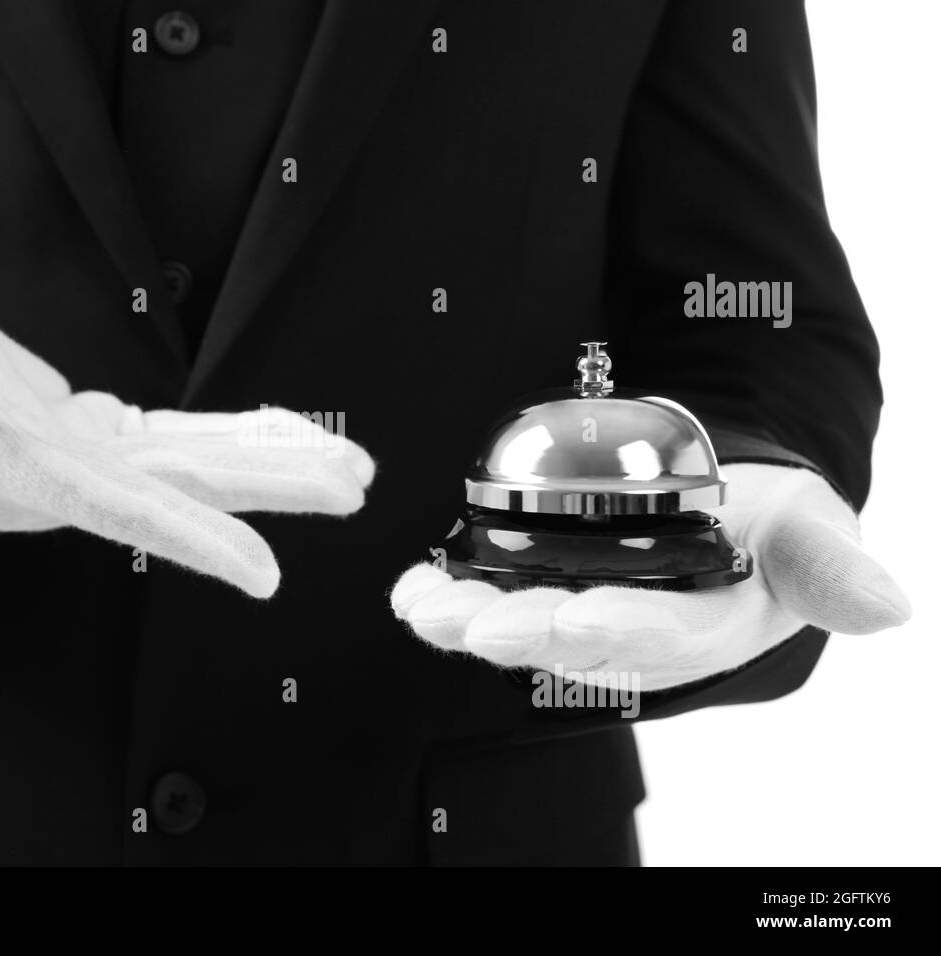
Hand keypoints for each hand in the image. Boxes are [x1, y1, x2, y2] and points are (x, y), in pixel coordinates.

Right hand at [0, 254, 373, 596]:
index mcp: (17, 470)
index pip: (122, 510)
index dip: (193, 539)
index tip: (263, 572)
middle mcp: (60, 481)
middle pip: (182, 491)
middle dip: (270, 487)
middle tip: (356, 484)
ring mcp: (76, 461)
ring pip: (188, 468)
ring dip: (268, 463)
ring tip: (344, 463)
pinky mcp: (84, 433)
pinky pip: (171, 443)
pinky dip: (227, 434)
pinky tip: (277, 429)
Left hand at [390, 463, 909, 690]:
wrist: (728, 515)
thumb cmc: (771, 529)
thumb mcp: (811, 532)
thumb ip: (832, 568)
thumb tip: (887, 608)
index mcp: (703, 627)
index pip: (664, 636)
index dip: (622, 631)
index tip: (581, 619)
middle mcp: (633, 631)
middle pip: (573, 640)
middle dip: (522, 633)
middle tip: (476, 624)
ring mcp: (580, 611)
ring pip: (518, 625)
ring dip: (464, 619)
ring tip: (423, 607)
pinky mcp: (541, 587)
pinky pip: (487, 595)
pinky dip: (442, 592)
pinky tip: (410, 586)